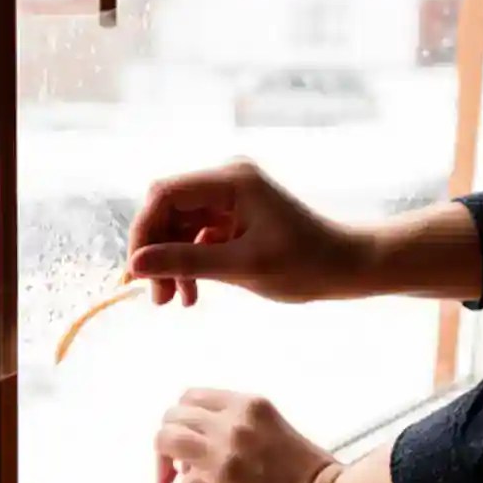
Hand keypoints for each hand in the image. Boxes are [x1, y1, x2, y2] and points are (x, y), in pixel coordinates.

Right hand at [128, 160, 367, 305]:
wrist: (347, 268)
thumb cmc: (305, 265)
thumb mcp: (242, 267)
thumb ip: (186, 262)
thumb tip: (135, 266)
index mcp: (231, 180)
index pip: (164, 194)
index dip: (144, 232)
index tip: (138, 272)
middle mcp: (227, 180)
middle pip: (168, 210)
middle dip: (157, 253)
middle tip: (155, 297)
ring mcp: (230, 198)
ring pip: (179, 227)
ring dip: (172, 263)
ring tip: (173, 302)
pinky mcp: (234, 217)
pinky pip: (197, 236)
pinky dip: (191, 264)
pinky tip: (192, 295)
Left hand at [155, 388, 343, 482]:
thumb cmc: (309, 477)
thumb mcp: (273, 430)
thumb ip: (236, 428)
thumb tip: (195, 448)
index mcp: (248, 407)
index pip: (190, 398)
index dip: (182, 419)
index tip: (187, 441)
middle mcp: (230, 426)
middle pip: (171, 417)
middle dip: (168, 440)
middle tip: (175, 466)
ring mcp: (220, 459)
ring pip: (165, 442)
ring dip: (165, 464)